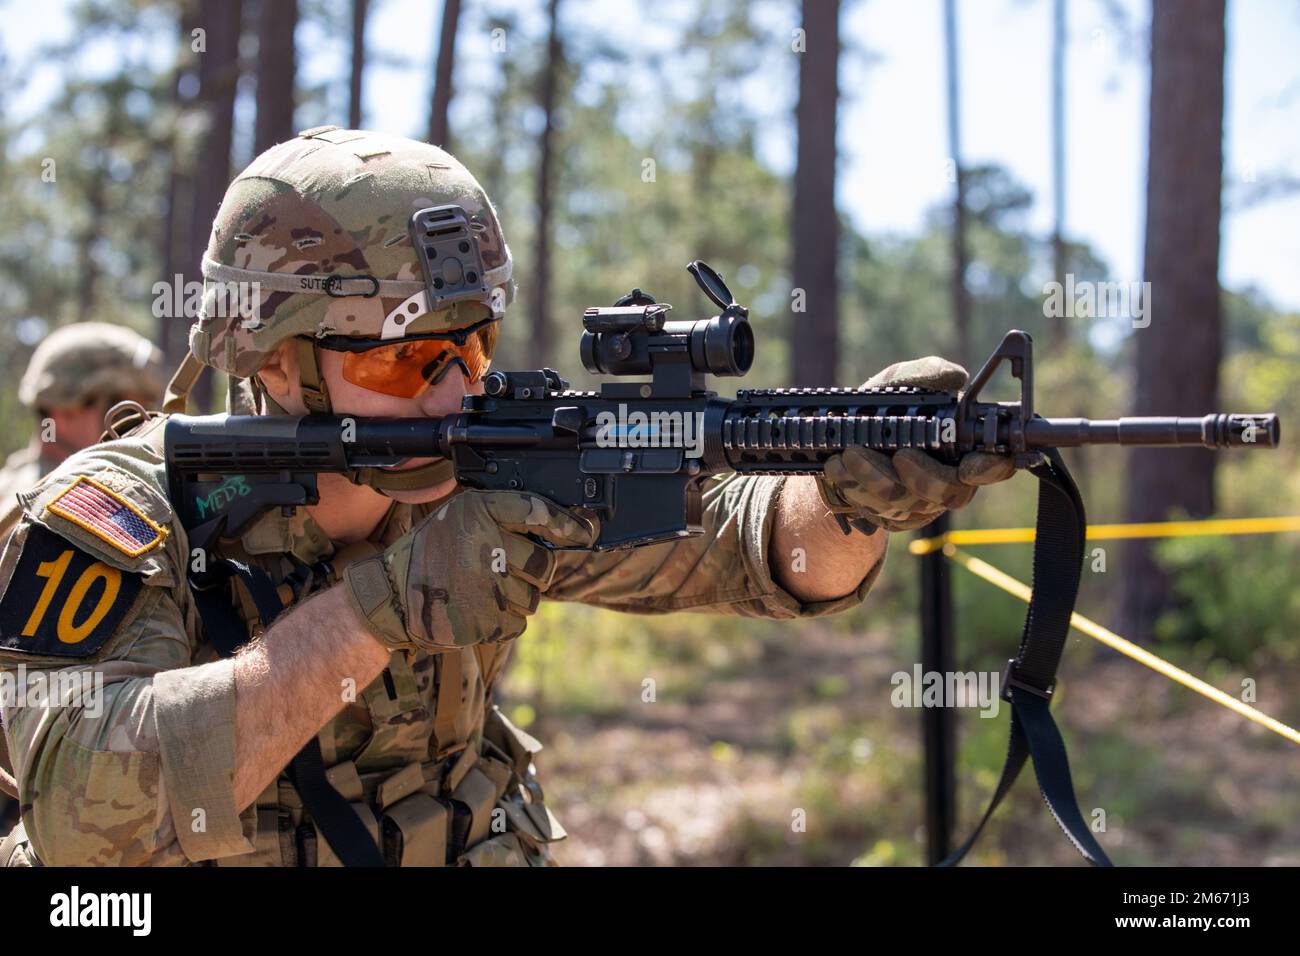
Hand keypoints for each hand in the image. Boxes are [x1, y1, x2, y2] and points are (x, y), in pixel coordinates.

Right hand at [344, 490, 596, 650]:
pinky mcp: (485, 619)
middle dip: (535, 570)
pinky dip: (505, 620)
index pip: (534, 509)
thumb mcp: (456, 520)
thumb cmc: (429, 555)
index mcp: (477, 512)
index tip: (586, 530)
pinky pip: (518, 622)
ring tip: (483, 592)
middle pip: (544, 562)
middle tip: (507, 571)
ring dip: (517, 598)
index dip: (566, 522)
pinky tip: (479, 610)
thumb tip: (555, 529)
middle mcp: (485, 545)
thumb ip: (498, 519)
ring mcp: (486, 585)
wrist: (391, 597)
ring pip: (533, 596)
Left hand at [817, 356, 1015, 531]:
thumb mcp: (896, 384)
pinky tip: (837, 467)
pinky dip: (854, 487)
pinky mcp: (891, 518)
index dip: (989, 468)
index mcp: (960, 448)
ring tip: (848, 454)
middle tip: (899, 454)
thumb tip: (955, 377)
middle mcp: (947, 480)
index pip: (994, 465)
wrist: (838, 442)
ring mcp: (919, 504)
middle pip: (949, 493)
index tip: (969, 465)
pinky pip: (877, 512)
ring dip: (874, 477)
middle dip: (922, 476)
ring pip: (905, 503)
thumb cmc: (879, 410)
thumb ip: (924, 375)